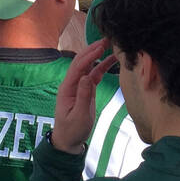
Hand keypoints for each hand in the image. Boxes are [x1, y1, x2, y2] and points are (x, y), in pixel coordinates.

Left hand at [50, 38, 117, 154]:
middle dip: (93, 49)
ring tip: (111, 45)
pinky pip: (94, 74)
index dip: (89, 55)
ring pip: (89, 65)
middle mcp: (72, 83)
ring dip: (98, 55)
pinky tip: (112, 59)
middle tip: (106, 39)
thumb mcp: (79, 115)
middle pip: (82, 61)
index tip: (100, 47)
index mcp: (67, 88)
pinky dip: (103, 65)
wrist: (68, 141)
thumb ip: (83, 96)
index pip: (78, 66)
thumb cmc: (72, 130)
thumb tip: (87, 77)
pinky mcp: (86, 89)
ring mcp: (79, 85)